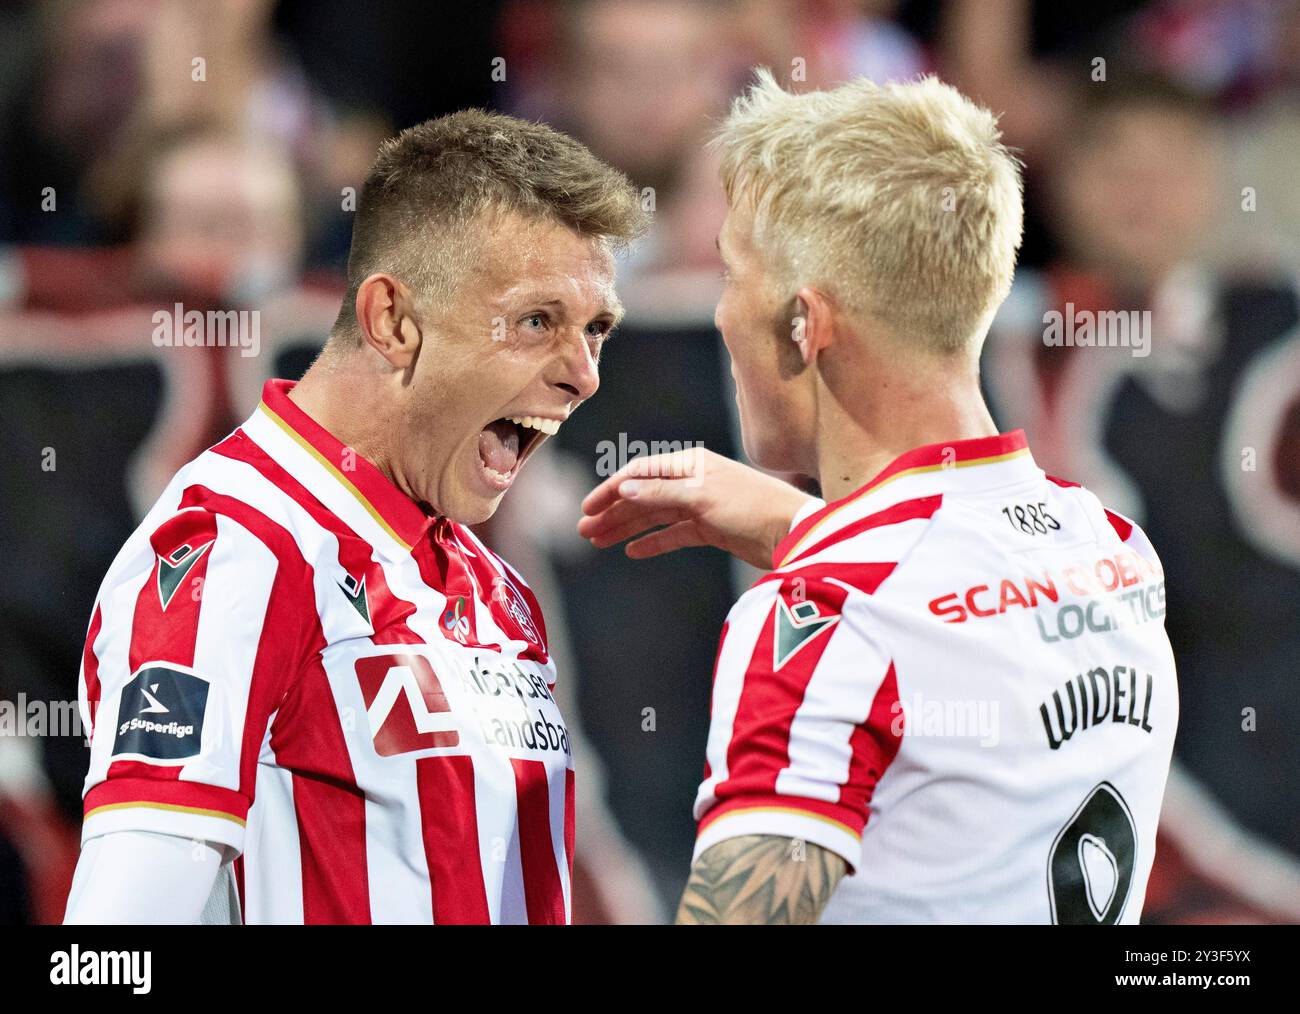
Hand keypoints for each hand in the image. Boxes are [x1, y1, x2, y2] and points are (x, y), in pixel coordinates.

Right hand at [577, 447, 814, 569]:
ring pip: (655, 515)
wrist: (793, 534)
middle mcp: (693, 481)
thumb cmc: (751, 507)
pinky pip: (674, 533)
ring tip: (599, 542)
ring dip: (627, 527)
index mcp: (690, 465)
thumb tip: (623, 489)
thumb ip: (660, 495)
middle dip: (613, 512)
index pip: (640, 473)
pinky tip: (633, 552)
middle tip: (584, 531)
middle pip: (644, 496)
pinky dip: (654, 541)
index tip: (587, 508)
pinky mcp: (711, 528)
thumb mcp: (701, 498)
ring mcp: (701, 505)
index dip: (612, 490)